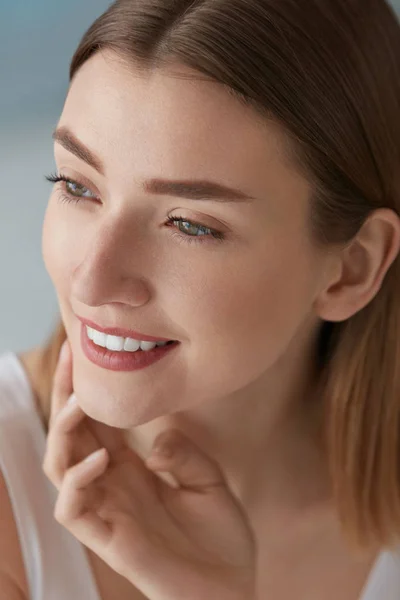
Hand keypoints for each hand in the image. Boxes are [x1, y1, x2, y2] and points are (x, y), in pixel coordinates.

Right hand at [42, 340, 256, 599]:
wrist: (232, 586)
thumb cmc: (219, 535)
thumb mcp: (209, 479)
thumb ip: (184, 453)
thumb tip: (156, 441)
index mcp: (132, 466)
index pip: (98, 420)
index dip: (87, 387)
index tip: (83, 350)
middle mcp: (113, 483)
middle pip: (72, 433)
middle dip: (66, 394)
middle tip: (69, 356)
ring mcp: (108, 510)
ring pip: (60, 466)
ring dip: (64, 431)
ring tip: (81, 402)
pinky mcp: (109, 539)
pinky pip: (74, 509)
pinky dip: (79, 480)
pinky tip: (103, 458)